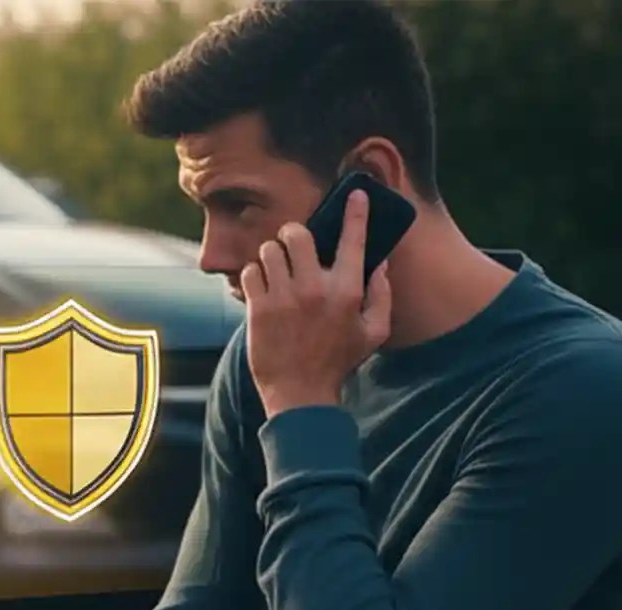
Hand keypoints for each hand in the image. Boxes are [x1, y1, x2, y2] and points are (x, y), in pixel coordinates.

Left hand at [241, 189, 391, 418]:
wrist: (300, 393)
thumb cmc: (338, 362)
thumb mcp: (373, 333)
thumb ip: (381, 295)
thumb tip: (381, 263)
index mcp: (348, 291)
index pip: (354, 241)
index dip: (356, 213)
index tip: (357, 194)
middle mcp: (316, 288)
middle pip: (298, 234)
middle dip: (293, 233)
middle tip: (293, 243)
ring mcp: (285, 297)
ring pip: (270, 250)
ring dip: (272, 256)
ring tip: (276, 271)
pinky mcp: (259, 308)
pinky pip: (250, 272)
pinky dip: (254, 276)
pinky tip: (262, 289)